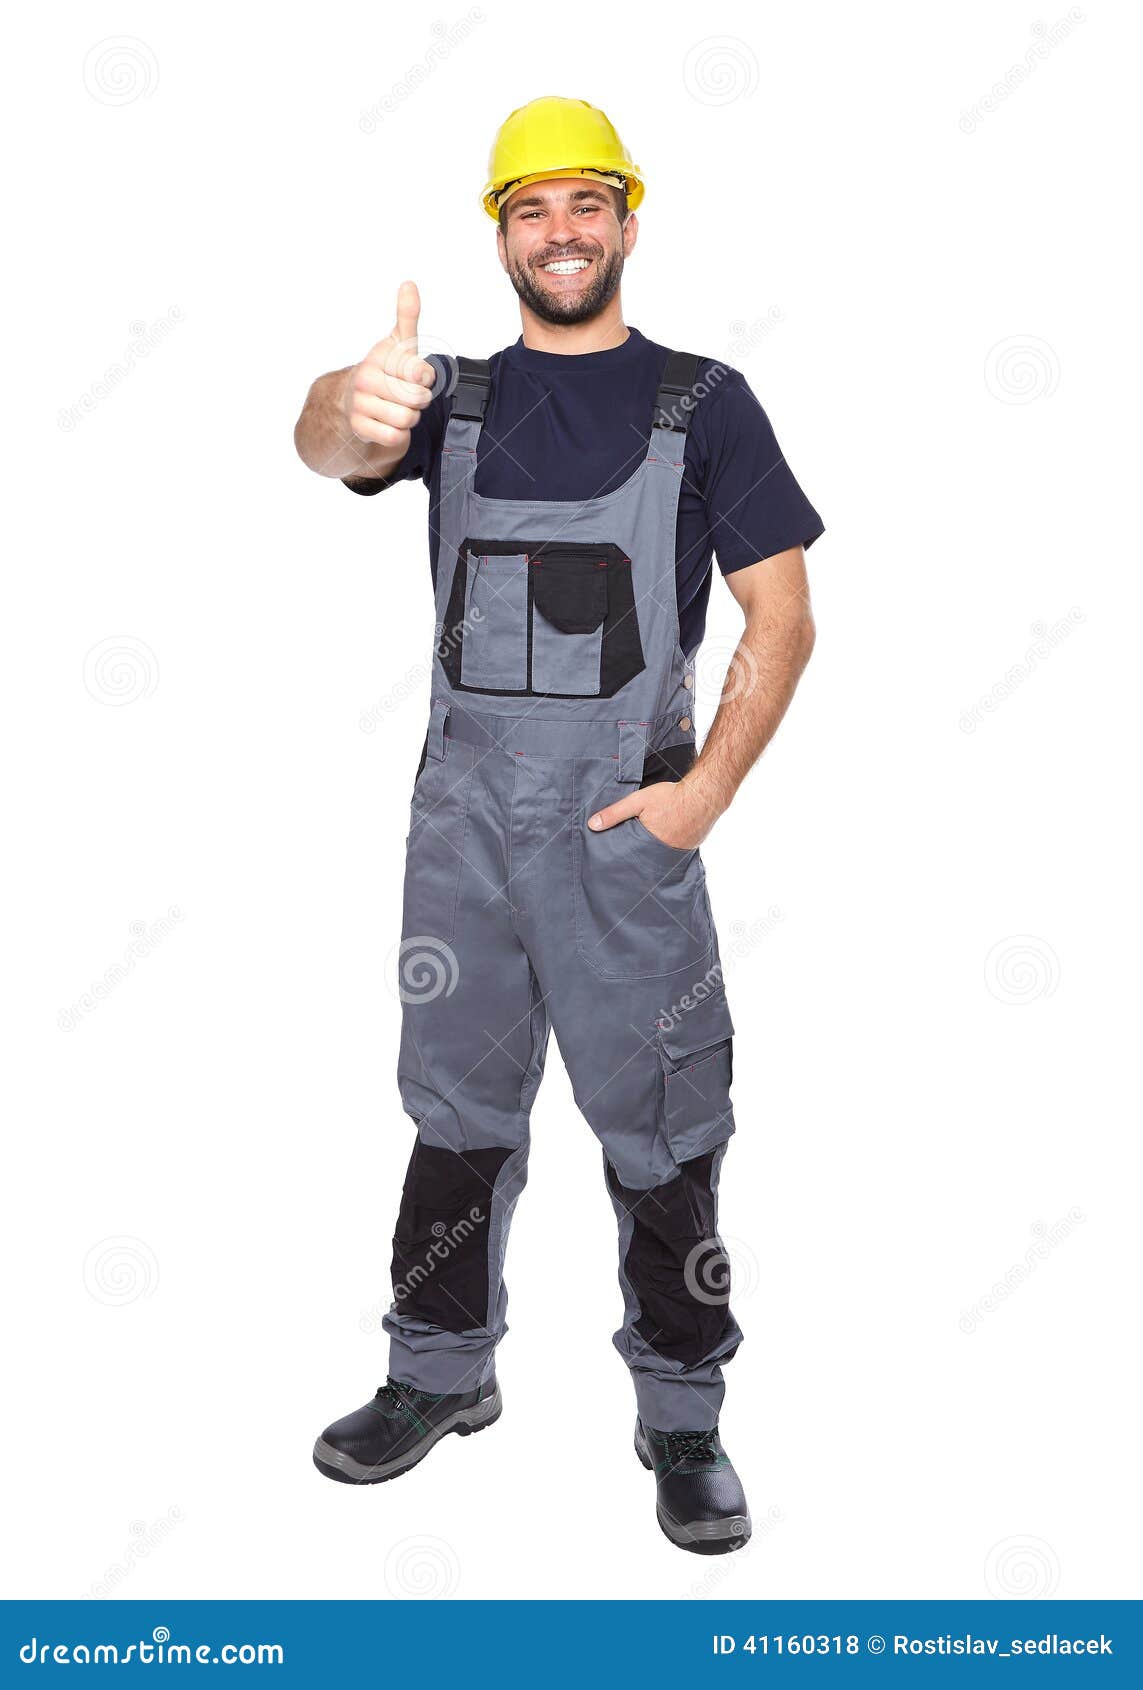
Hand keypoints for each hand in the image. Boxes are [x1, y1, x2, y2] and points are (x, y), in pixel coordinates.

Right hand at [343, 280, 437, 450]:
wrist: (351, 402)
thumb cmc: (384, 371)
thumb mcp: (398, 344)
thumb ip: (407, 317)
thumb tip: (409, 283)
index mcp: (379, 357)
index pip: (422, 374)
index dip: (425, 378)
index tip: (414, 375)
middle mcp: (366, 378)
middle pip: (417, 399)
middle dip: (418, 401)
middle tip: (405, 394)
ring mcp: (360, 404)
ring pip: (407, 419)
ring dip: (409, 418)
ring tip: (397, 408)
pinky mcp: (358, 428)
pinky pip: (396, 437)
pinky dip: (398, 434)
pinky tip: (387, 423)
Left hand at [587, 780, 720, 850]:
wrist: (705, 793)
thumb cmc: (671, 796)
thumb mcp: (638, 801)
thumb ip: (615, 813)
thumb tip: (592, 825)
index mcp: (650, 844)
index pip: (632, 856)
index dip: (625, 856)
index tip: (616, 861)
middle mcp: (666, 853)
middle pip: (648, 858)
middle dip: (640, 856)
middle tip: (632, 855)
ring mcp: (681, 851)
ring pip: (663, 855)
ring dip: (656, 851)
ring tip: (649, 847)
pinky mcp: (693, 846)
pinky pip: (677, 850)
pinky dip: (671, 845)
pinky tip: (669, 838)